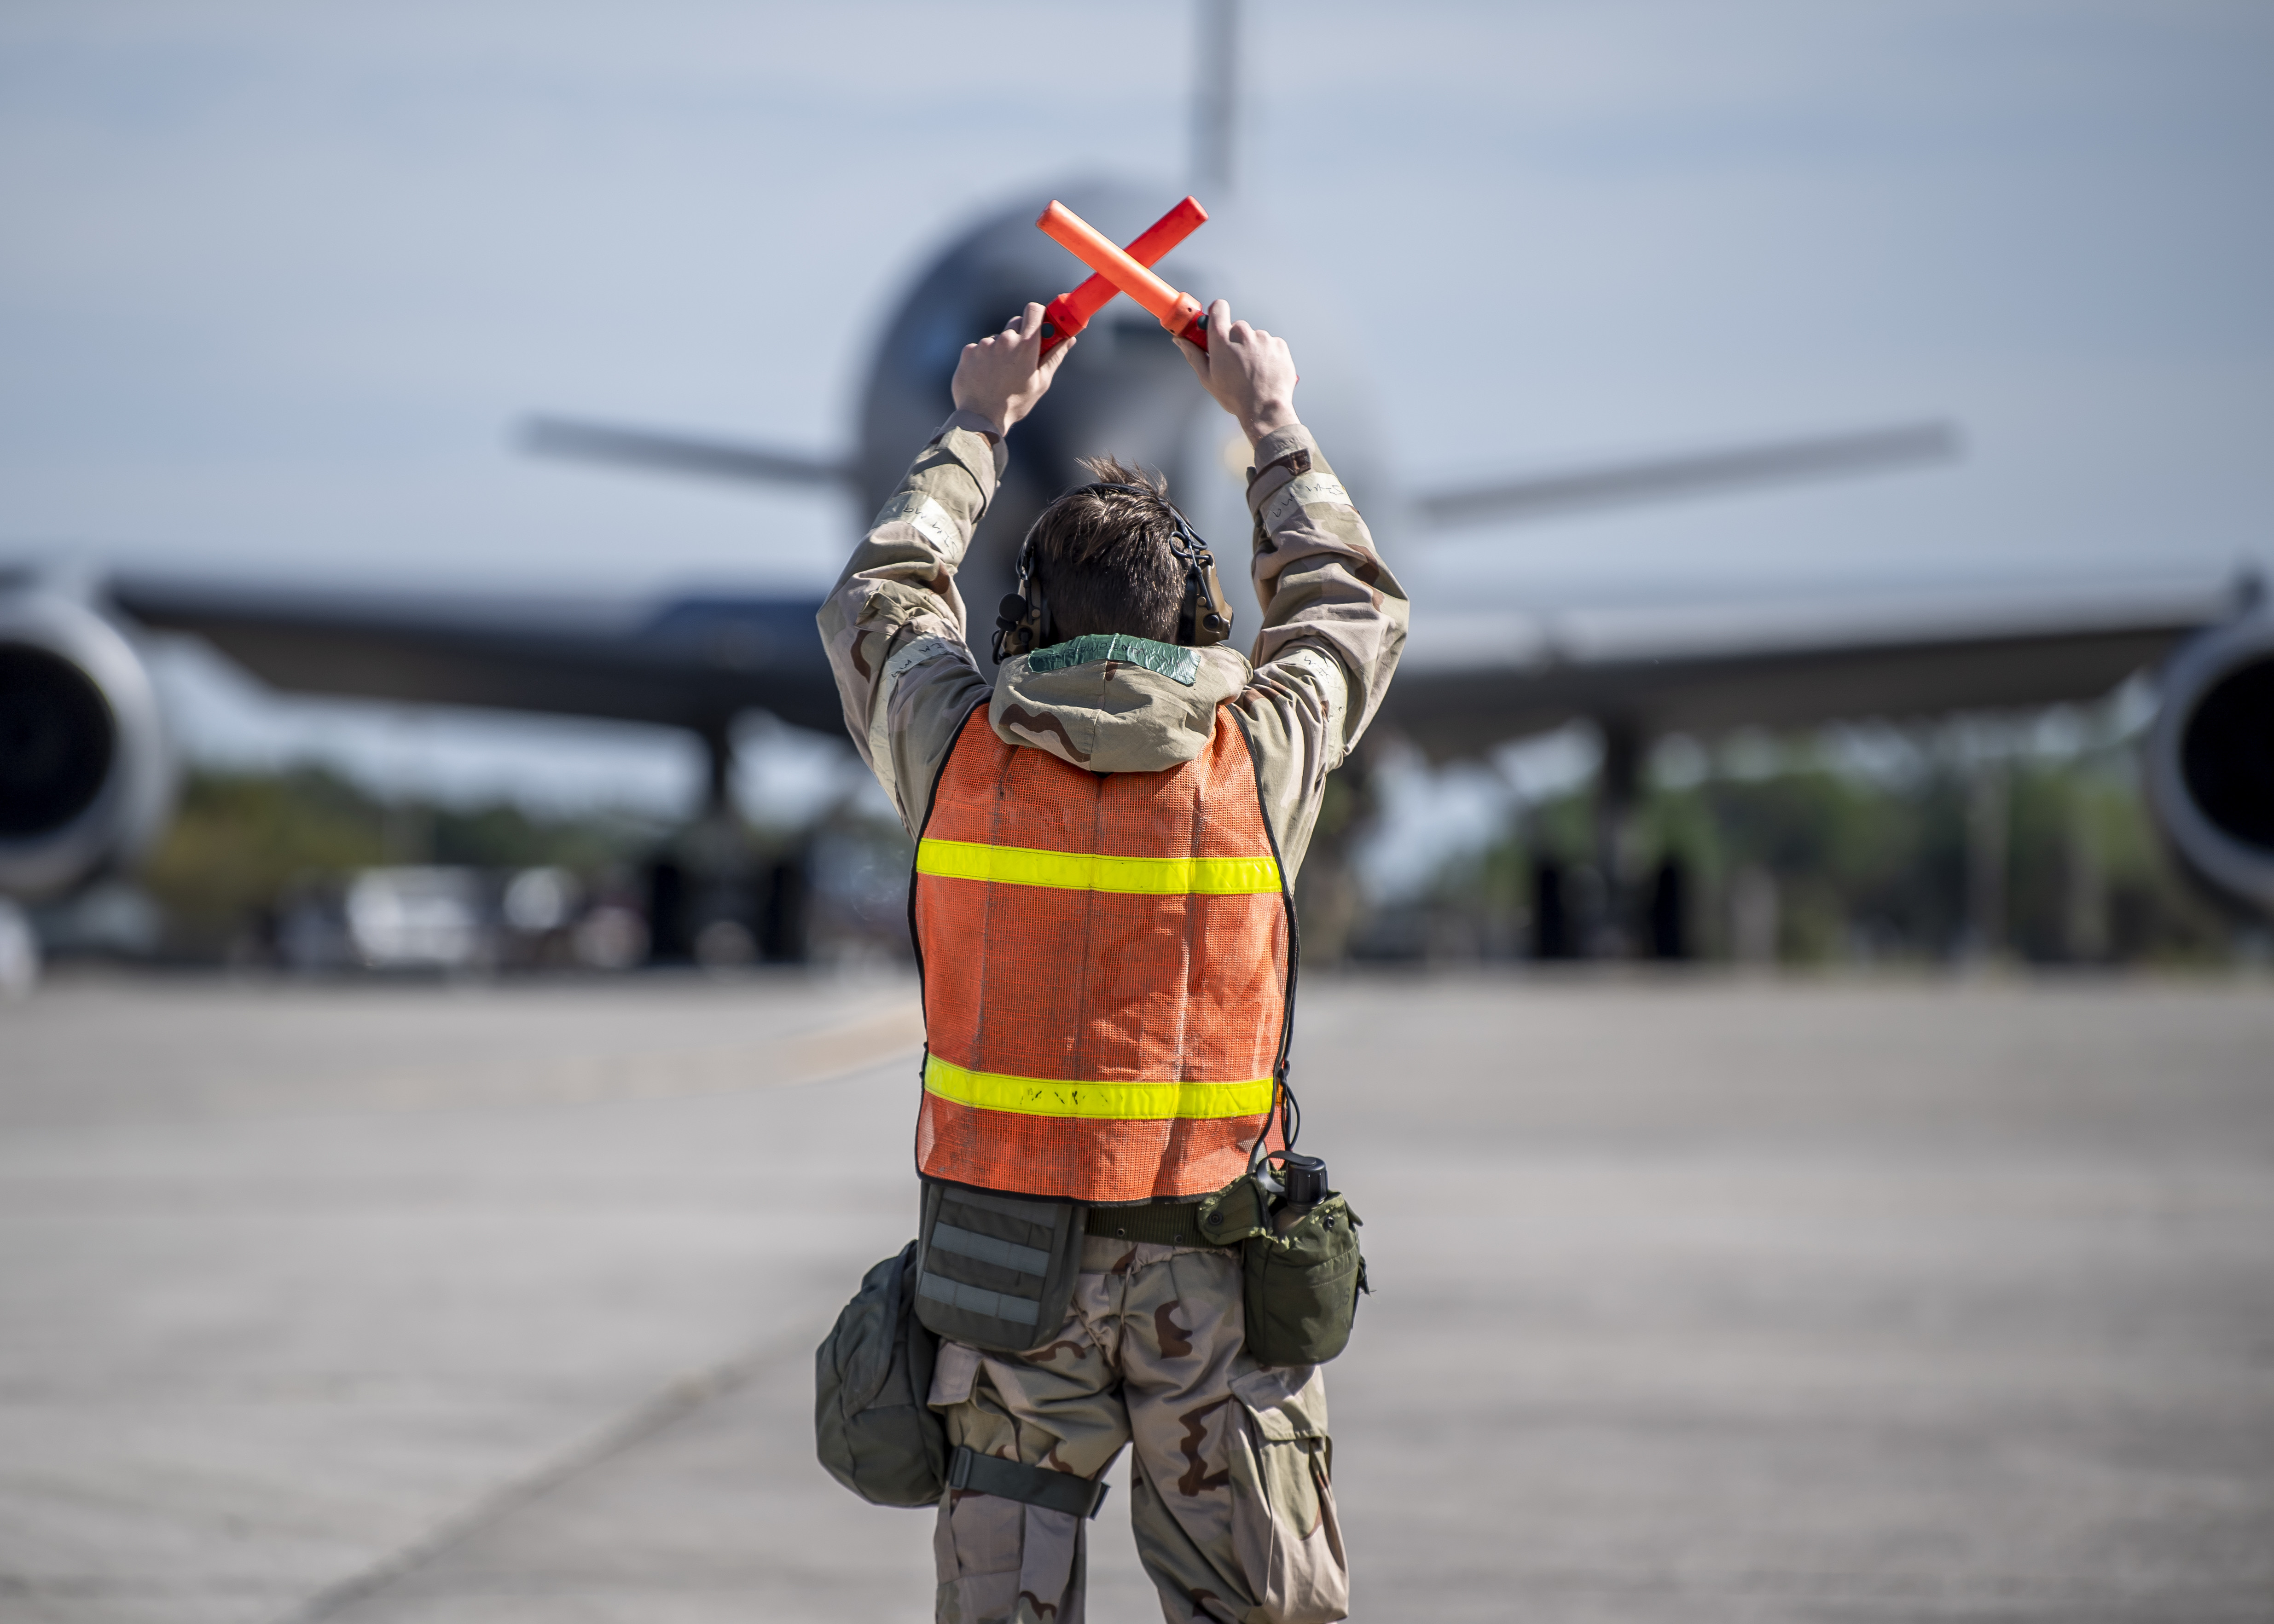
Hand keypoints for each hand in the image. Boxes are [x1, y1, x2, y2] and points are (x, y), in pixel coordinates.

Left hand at [950, 302, 1072, 436]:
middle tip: (1020, 358)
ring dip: (1000, 350)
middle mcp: (1005, 340)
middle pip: (1016, 323)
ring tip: (999, 374)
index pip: (1034, 310)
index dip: (1038, 314)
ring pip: (997, 338)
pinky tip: (985, 376)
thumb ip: (1055, 356)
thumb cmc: (1015, 403)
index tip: (1040, 323)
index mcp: (1026, 345)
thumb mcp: (1041, 382)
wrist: (981, 418)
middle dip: (1020, 336)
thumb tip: (1069, 339)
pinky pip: (980, 348)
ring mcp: (984, 344)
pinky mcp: (968, 351)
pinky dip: (984, 358)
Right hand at [1174, 299, 1296, 443]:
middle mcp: (1243, 333)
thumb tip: (1179, 339)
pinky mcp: (1279, 344)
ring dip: (1253, 349)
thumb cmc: (1233, 396)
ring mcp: (1263, 338)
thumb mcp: (1207, 378)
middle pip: (1237, 327)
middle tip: (1235, 362)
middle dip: (1235, 340)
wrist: (1265, 409)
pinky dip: (1268, 355)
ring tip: (1253, 372)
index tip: (1217, 322)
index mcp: (1222, 339)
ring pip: (1255, 337)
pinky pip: (1270, 344)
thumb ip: (1193, 354)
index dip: (1217, 313)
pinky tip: (1265, 372)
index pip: (1219, 307)